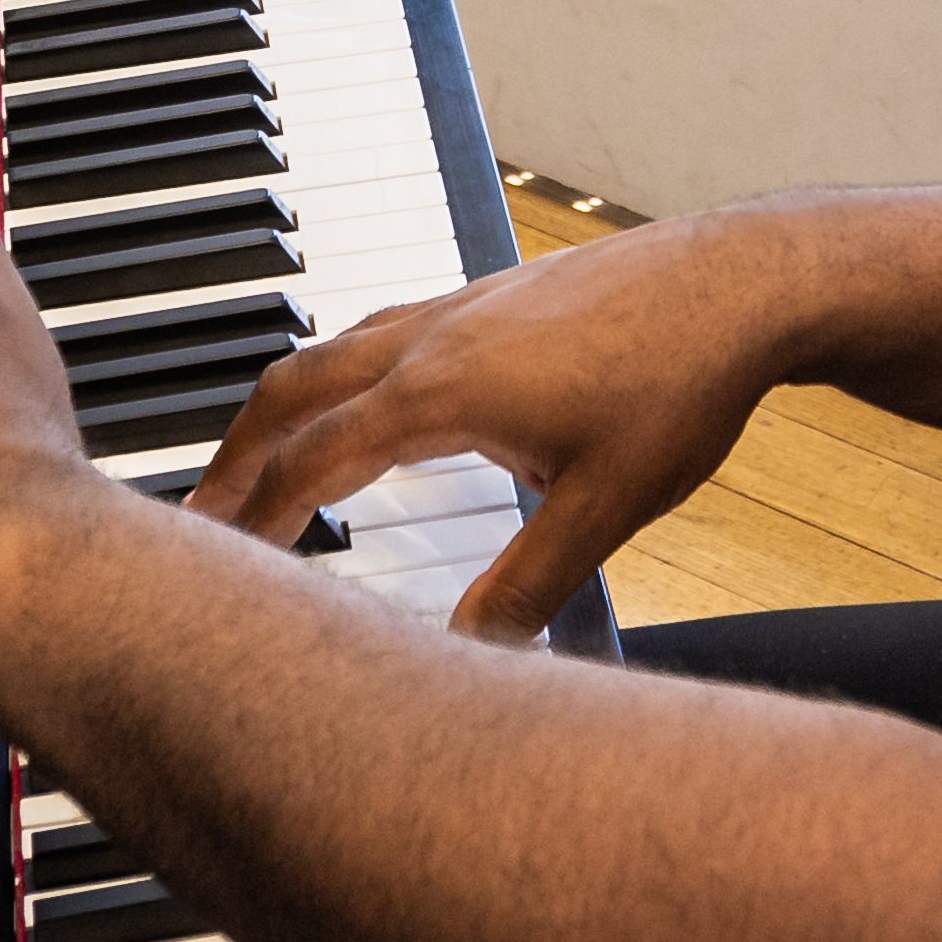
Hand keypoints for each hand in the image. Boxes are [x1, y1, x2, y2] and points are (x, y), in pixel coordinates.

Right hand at [184, 208, 813, 641]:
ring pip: (330, 353)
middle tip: (197, 518)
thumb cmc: (682, 383)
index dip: (257, 519)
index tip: (217, 566)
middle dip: (235, 456)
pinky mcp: (489, 295)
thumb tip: (465, 661)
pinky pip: (377, 332)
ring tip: (262, 465)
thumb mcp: (604, 508)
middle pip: (291, 391)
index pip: (313, 461)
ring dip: (282, 412)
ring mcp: (458, 306)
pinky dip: (337, 376)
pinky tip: (364, 407)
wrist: (744, 280)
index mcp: (439, 391)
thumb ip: (526, 589)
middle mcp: (430, 337)